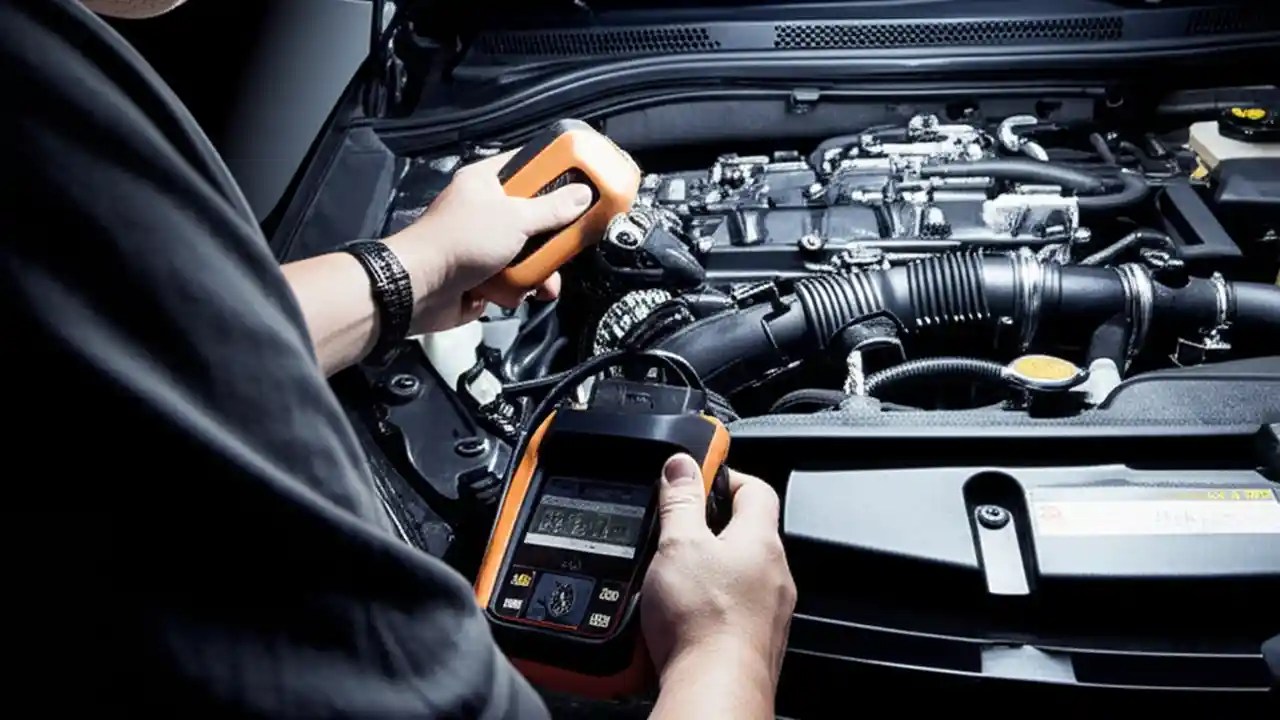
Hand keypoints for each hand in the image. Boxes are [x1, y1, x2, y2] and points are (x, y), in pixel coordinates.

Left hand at [383, 150, 592, 331]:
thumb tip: (583, 195)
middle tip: (567, 244)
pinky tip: (521, 293)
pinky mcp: (482, 273)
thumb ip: (553, 209)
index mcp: (486, 182)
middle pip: (535, 216)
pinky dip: (519, 287)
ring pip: (527, 252)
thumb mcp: (515, 219)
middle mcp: (484, 209)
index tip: (582, 182)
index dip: (555, 172)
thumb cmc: (462, 241)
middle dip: (551, 238)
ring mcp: (482, 244)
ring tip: (544, 282)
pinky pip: (513, 277)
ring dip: (538, 270)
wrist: (419, 289)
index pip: (527, 165)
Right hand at [641, 455, 795, 692]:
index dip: (726, 475)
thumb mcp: (679, 545)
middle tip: (675, 528)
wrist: (715, 689)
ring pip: (737, 574)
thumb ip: (681, 502)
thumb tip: (682, 465)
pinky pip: (731, 609)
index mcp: (760, 540)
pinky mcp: (754, 640)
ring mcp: (768, 610)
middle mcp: (774, 573)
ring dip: (707, 569)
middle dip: (710, 527)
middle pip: (746, 533)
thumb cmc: (704, 622)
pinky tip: (680, 614)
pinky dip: (707, 604)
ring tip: (671, 575)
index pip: (755, 488)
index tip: (697, 475)